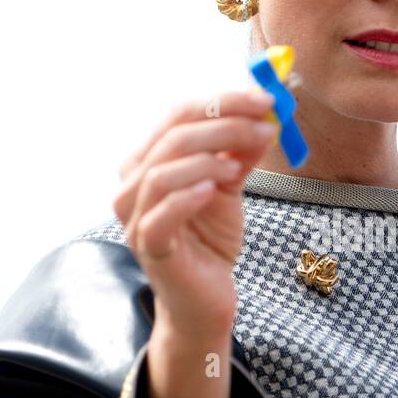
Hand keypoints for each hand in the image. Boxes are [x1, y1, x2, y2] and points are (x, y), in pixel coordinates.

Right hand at [113, 88, 276, 338]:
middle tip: (264, 126)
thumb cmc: (211, 239)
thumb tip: (264, 118)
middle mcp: (133, 184)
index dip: (222, 102)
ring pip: (161, 174)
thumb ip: (240, 154)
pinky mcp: (148, 248)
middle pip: (171, 138)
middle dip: (222, 126)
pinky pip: (159, 217)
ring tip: (240, 166)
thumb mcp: (229, 187)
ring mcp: (135, 217)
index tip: (264, 99)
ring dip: (206, 160)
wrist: (205, 298)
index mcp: (148, 160)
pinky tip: (213, 191)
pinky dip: (186, 198)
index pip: (178, 115)